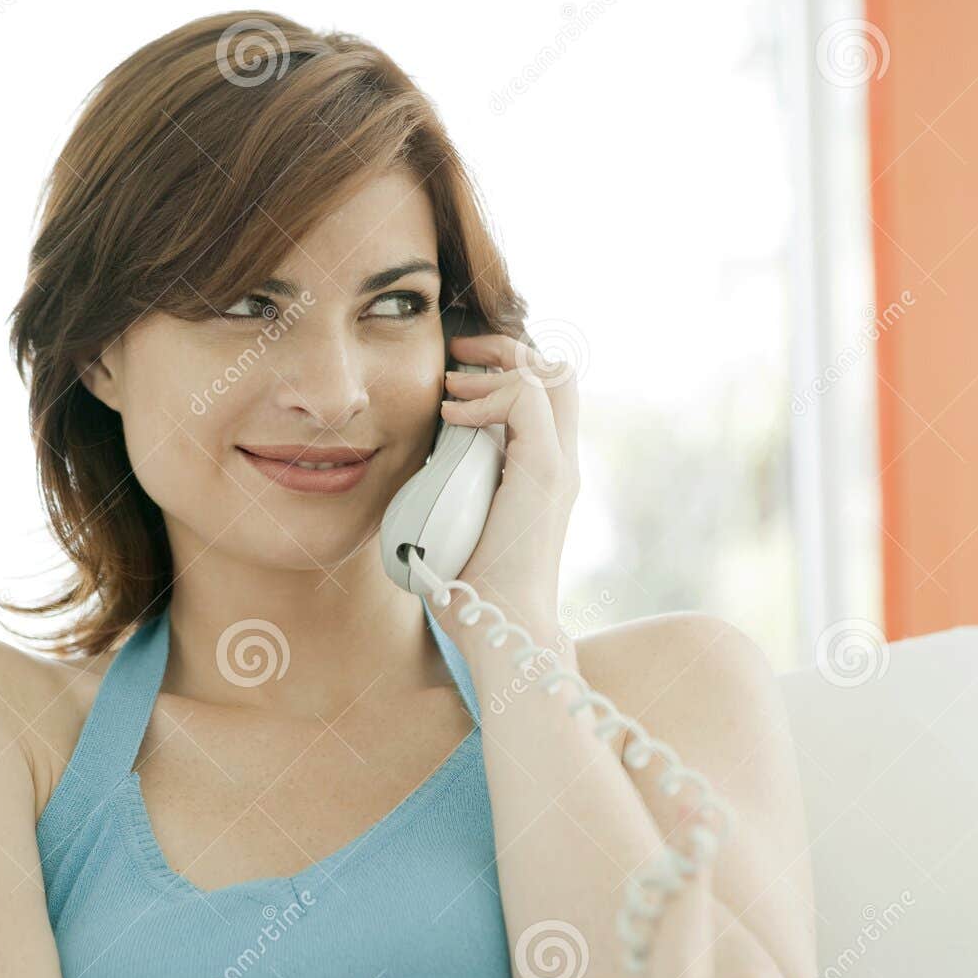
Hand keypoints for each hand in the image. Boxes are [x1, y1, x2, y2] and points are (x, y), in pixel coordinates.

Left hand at [427, 331, 579, 646]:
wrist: (502, 628)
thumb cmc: (472, 592)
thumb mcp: (457, 523)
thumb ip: (452, 489)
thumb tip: (417, 467)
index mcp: (543, 472)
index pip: (546, 394)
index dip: (508, 368)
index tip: (458, 376)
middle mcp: (559, 463)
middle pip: (560, 371)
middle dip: (509, 348)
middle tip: (460, 353)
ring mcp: (557, 466)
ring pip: (552, 374)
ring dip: (499, 364)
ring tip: (452, 381)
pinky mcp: (545, 473)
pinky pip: (526, 400)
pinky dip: (488, 396)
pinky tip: (452, 415)